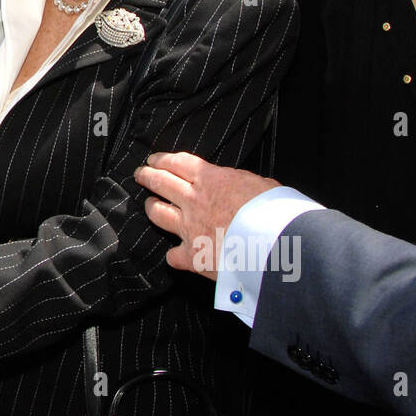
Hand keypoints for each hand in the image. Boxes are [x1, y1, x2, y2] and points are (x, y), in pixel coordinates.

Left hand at [135, 151, 277, 278]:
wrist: (274, 244)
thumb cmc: (274, 211)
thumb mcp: (261, 184)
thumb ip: (242, 183)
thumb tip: (240, 186)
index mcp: (211, 179)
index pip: (178, 163)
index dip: (163, 160)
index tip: (155, 159)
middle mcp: (194, 201)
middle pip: (160, 183)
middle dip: (147, 176)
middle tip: (141, 174)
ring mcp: (189, 228)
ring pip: (158, 214)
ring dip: (152, 207)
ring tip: (150, 204)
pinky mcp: (192, 256)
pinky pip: (173, 256)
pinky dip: (174, 255)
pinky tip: (175, 255)